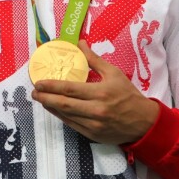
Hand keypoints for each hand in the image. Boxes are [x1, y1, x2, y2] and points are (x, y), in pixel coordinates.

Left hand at [31, 41, 158, 144]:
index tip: (39, 83)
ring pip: (65, 116)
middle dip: (45, 98)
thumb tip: (80, 43)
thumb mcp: (114, 73)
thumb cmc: (128, 95)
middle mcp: (95, 110)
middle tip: (34, 92)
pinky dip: (61, 116)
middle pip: (63, 104)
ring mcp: (93, 125)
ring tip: (41, 99)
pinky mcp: (92, 135)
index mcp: (100, 93)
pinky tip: (54, 109)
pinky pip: (71, 125)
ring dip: (50, 107)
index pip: (69, 89)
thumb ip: (94, 60)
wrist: (143, 123)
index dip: (51, 86)